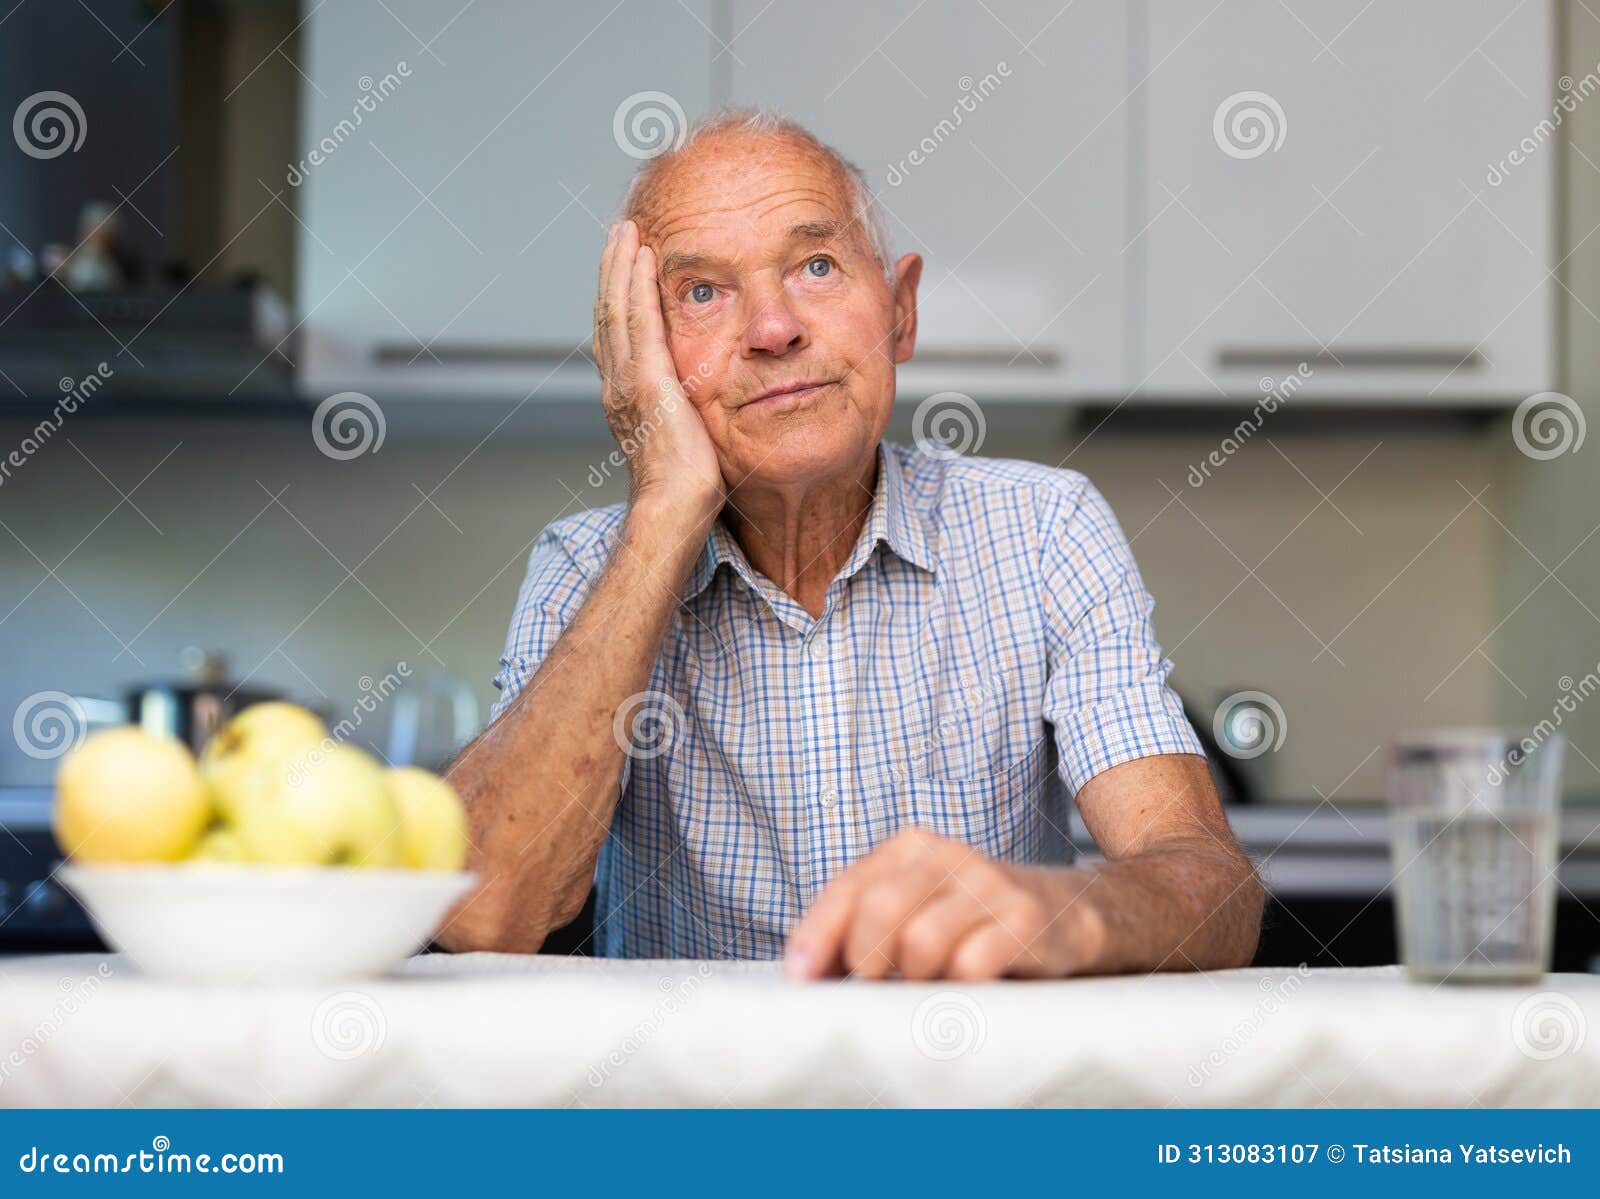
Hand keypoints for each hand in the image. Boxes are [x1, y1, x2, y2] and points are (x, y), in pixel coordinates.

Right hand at [593, 220, 722, 519]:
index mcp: (625, 397)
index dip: (619, 296)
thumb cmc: (687, 489)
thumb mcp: (686, 438)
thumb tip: (703, 405)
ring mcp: (627, 381)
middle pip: (608, 312)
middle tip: (620, 233)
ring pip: (617, 308)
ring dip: (620, 266)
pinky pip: (639, 320)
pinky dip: (637, 284)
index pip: (618, 334)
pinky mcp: (647, 381)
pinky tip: (642, 256)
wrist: (675, 509)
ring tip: (626, 231)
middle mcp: (617, 384)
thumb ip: (686, 413)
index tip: (627, 265)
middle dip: (613, 270)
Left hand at [783, 828, 1106, 980]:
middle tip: (880, 985)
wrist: (1075, 913)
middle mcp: (949, 855)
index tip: (800, 979)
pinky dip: (960, 989)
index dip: (817, 936)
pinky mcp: (1026, 919)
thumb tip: (804, 970)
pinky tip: (969, 987)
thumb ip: (865, 924)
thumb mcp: (920, 905)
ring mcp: (990, 884)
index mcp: (911, 847)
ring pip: (922, 943)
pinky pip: (971, 965)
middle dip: (867, 961)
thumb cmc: (978, 921)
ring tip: (934, 982)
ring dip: (919, 979)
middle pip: (879, 912)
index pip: (848, 889)